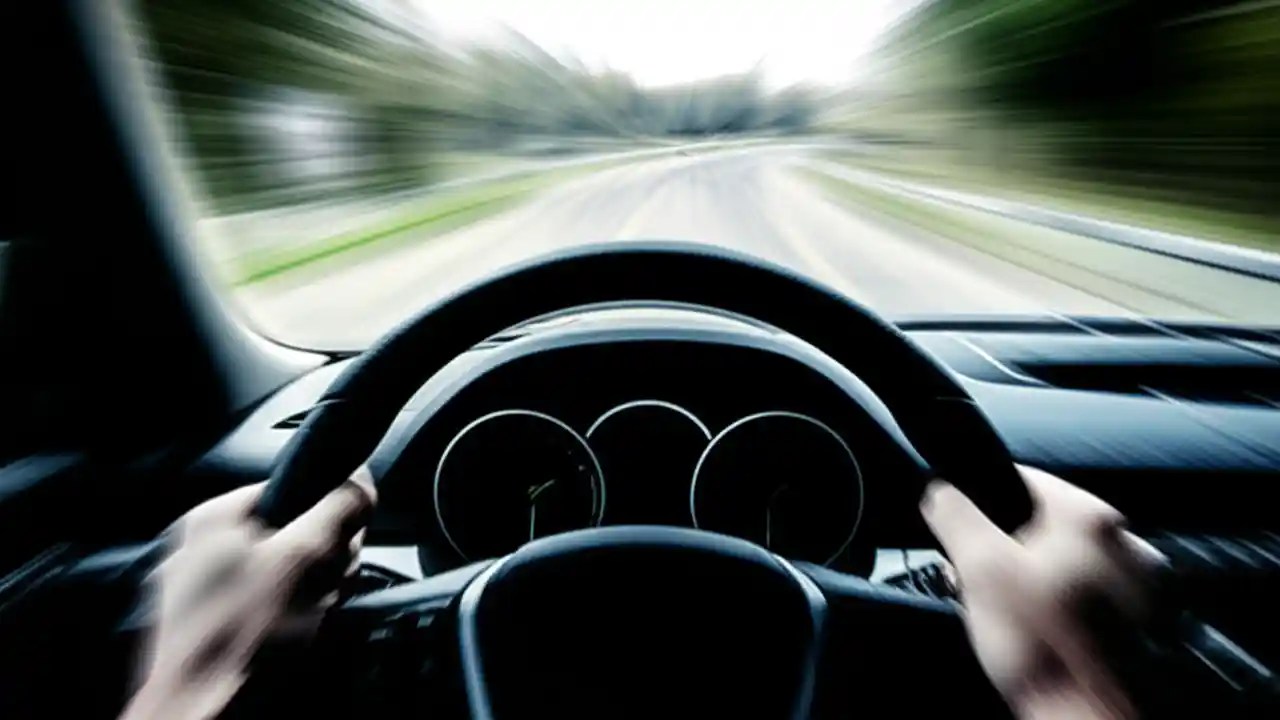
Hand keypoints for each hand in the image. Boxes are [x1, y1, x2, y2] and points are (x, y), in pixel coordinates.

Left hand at [121, 468, 375, 719]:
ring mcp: (197, 592)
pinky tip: (286, 641)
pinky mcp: (205, 629)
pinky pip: (260, 608)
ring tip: (304, 623)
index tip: (341, 549)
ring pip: (279, 575)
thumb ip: (338, 509)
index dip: (330, 519)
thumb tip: (361, 478)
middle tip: (323, 591)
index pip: (295, 490)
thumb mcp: (304, 560)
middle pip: (290, 534)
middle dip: (321, 563)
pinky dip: (282, 621)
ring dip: (307, 595)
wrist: (198, 718)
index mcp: (213, 517)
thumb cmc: (241, 640)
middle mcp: (198, 547)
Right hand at [921, 465, 1163, 719]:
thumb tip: (940, 490)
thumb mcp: (978, 567)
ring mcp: (1138, 582)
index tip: (962, 529)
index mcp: (1090, 515)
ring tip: (1004, 607)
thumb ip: (954, 515)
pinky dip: (1057, 599)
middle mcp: (1125, 540)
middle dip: (1004, 544)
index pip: (1023, 478)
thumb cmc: (1039, 644)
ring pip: (1064, 558)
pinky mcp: (1138, 618)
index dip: (982, 501)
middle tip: (978, 577)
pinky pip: (1084, 590)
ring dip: (1030, 574)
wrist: (1084, 711)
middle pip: (1044, 522)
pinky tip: (1036, 625)